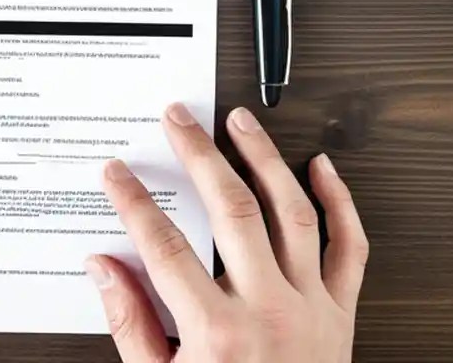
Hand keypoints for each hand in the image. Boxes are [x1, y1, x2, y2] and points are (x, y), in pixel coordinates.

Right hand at [87, 105, 367, 362]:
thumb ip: (130, 324)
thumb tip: (103, 268)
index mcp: (217, 333)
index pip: (163, 247)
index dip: (134, 202)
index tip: (116, 174)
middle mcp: (268, 311)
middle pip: (230, 210)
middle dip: (199, 155)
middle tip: (179, 119)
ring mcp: (310, 307)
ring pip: (292, 212)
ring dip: (265, 159)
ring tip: (242, 122)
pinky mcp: (340, 313)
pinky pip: (350, 247)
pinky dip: (340, 202)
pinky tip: (322, 168)